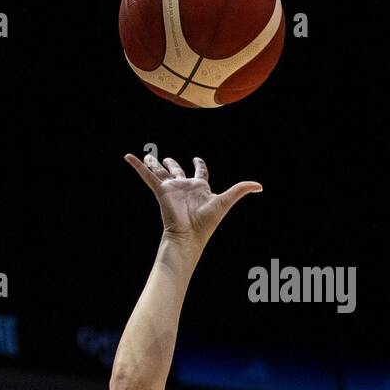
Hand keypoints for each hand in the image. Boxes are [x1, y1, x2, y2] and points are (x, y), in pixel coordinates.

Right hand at [125, 153, 260, 247]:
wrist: (189, 234)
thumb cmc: (207, 221)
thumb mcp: (226, 201)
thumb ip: (241, 190)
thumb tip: (260, 186)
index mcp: (199, 187)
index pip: (199, 172)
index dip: (199, 164)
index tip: (196, 158)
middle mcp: (184, 187)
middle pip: (176, 171)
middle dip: (171, 164)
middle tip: (164, 158)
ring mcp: (171, 188)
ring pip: (160, 172)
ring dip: (153, 163)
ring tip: (148, 155)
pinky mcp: (160, 191)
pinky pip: (147, 176)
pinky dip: (137, 166)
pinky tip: (128, 157)